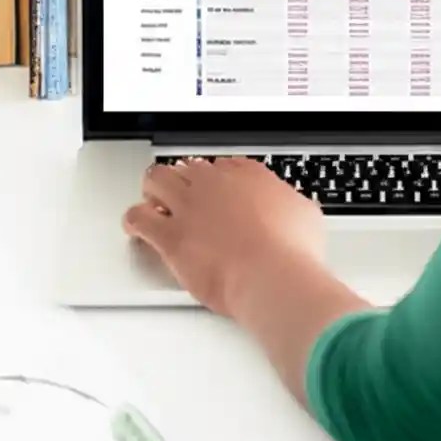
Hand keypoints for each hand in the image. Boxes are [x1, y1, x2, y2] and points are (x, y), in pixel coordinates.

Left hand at [123, 158, 325, 316]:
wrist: (273, 274)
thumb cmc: (292, 251)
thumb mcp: (305, 214)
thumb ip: (291, 204)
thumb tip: (294, 207)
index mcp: (248, 175)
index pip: (221, 165)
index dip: (215, 179)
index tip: (215, 190)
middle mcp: (214, 184)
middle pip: (185, 168)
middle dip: (182, 181)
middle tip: (181, 196)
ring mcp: (189, 206)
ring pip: (156, 181)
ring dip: (153, 192)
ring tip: (154, 205)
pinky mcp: (171, 235)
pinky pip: (139, 217)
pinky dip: (135, 221)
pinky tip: (138, 228)